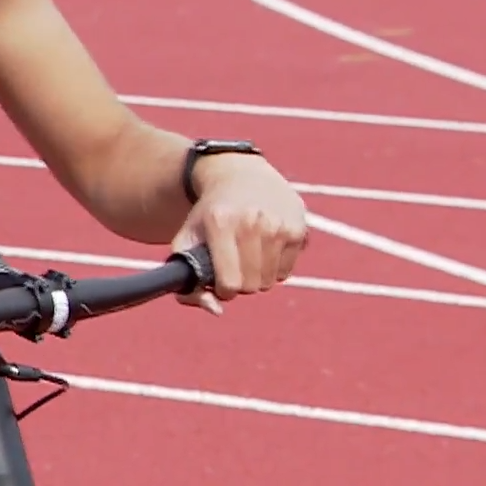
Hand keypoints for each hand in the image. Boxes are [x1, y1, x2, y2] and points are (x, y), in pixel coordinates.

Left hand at [171, 154, 308, 314]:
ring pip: (269, 282)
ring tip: (247, 254)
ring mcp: (278, 223)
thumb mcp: (186, 242)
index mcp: (221, 224)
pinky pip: (286, 272)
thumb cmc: (208, 215)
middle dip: (240, 283)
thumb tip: (216, 310)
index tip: (218, 279)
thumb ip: (188, 284)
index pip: (229, 284)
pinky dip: (274, 267)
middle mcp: (252, 221)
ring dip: (256, 276)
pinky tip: (264, 246)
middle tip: (233, 263)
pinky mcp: (298, 227)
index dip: (222, 288)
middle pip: (251, 286)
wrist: (240, 175)